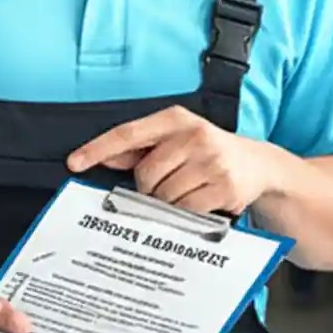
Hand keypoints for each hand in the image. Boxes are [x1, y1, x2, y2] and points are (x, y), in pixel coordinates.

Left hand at [67, 105, 274, 215]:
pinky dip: (187, 213)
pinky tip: (202, 201)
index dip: (98, 149)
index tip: (74, 163)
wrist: (257, 165)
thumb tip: (104, 157)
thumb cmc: (205, 152)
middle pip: (145, 174)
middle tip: (167, 185)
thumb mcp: (174, 140)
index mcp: (175, 119)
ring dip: (169, 202)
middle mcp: (194, 135)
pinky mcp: (225, 187)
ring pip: (165, 196)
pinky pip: (186, 211)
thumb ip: (139, 148)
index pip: (127, 134)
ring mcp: (211, 161)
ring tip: (188, 191)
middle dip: (148, 187)